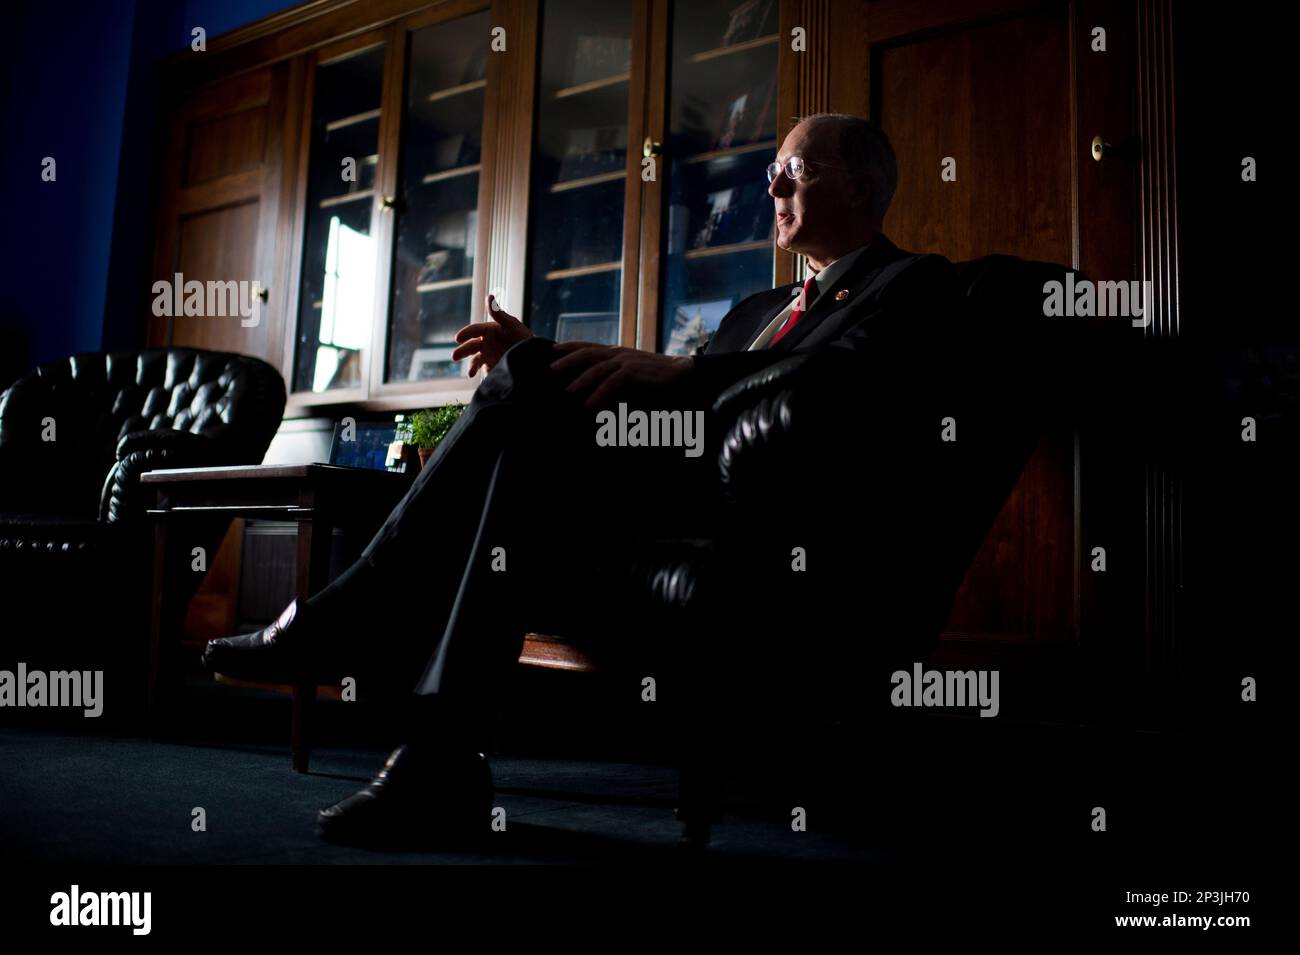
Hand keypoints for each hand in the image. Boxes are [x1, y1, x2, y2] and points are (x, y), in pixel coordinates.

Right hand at [452, 294, 532, 376]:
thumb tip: (489, 295)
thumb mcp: (512, 324)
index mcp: (488, 330)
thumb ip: (498, 313)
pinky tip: (473, 376)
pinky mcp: (491, 367)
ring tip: (470, 372)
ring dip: (470, 365)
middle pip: (470, 346)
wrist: (533, 357)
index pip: (473, 331)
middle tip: (454, 356)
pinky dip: (476, 372)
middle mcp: (485, 343)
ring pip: (474, 359)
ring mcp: (487, 355)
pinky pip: (481, 369)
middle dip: (462, 351)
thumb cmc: (523, 337)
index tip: (458, 338)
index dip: (465, 334)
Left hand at [549, 342, 693, 408]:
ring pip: (596, 368)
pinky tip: (590, 405)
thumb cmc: (654, 375)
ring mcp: (626, 360)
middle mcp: (617, 352)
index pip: (587, 345)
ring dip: (580, 381)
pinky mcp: (635, 371)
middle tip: (549, 371)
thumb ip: (613, 374)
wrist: (681, 372)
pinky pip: (612, 382)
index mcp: (615, 350)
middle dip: (566, 361)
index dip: (568, 346)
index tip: (551, 351)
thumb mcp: (630, 372)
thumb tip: (595, 388)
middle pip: (586, 353)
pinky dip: (600, 394)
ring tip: (567, 393)